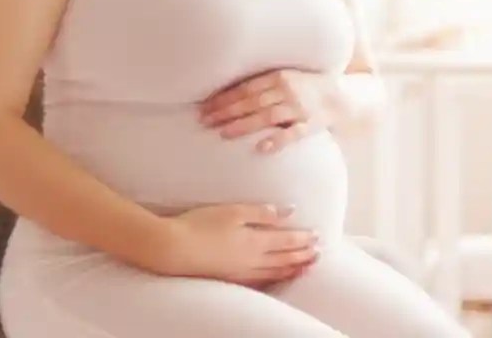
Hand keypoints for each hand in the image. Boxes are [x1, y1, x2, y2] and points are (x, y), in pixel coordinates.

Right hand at [160, 203, 318, 287]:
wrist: (172, 249)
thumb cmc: (200, 225)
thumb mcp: (233, 211)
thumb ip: (262, 212)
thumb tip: (288, 211)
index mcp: (255, 241)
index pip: (287, 240)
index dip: (304, 239)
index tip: (318, 236)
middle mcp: (252, 260)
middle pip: (285, 259)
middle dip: (304, 255)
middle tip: (319, 254)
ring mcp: (241, 272)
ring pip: (274, 272)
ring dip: (293, 269)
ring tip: (306, 268)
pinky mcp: (229, 278)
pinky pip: (259, 281)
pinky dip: (274, 279)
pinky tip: (277, 278)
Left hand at [199, 69, 335, 152]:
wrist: (343, 96)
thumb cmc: (308, 86)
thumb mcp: (287, 77)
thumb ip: (263, 83)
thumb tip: (229, 92)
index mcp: (279, 76)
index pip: (245, 88)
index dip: (223, 98)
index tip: (204, 107)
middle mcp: (288, 90)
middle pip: (251, 102)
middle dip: (226, 111)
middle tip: (205, 121)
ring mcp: (300, 108)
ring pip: (267, 117)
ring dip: (243, 125)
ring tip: (223, 133)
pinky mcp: (311, 124)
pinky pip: (292, 134)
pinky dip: (276, 141)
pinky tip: (261, 148)